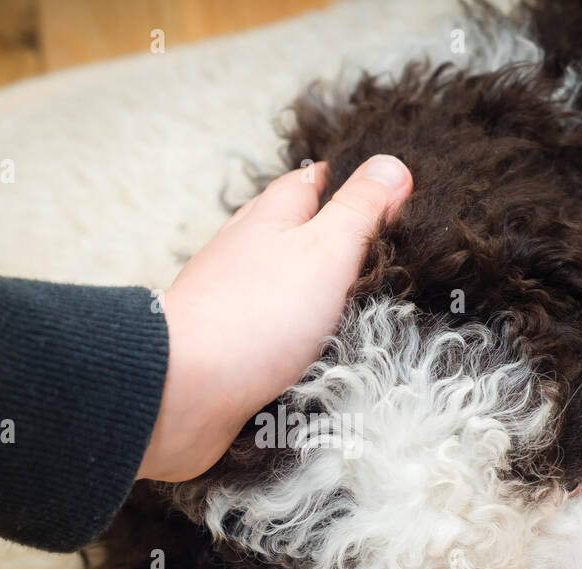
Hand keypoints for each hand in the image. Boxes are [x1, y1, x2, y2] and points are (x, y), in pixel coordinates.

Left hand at [136, 154, 412, 481]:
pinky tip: (324, 348)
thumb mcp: (325, 249)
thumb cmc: (254, 315)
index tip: (395, 192)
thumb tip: (391, 165)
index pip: (316, 180)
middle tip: (390, 253)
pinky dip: (302, 336)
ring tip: (367, 304)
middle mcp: (249, 251)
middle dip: (341, 241)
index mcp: (271, 216)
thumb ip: (359, 209)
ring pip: (289, 285)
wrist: (186, 391)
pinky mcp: (235, 347)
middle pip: (301, 232)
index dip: (354, 182)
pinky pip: (277, 332)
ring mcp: (238, 299)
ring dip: (322, 294)